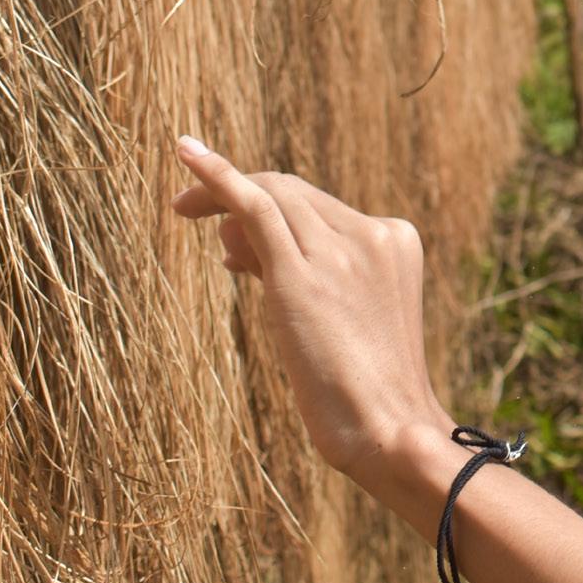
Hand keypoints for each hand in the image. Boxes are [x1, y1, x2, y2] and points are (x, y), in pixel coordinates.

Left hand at [171, 135, 449, 489]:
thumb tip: (237, 242)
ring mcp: (338, 249)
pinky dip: (217, 174)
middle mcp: (371, 234)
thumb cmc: (365, 393)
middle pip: (294, 194)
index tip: (238, 240)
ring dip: (221, 195)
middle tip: (196, 218)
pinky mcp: (299, 272)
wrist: (387, 429)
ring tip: (186, 211)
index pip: (321, 206)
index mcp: (396, 240)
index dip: (275, 213)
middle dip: (243, 199)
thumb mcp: (343, 320)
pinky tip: (186, 153)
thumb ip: (303, 274)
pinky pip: (253, 204)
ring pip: (272, 195)